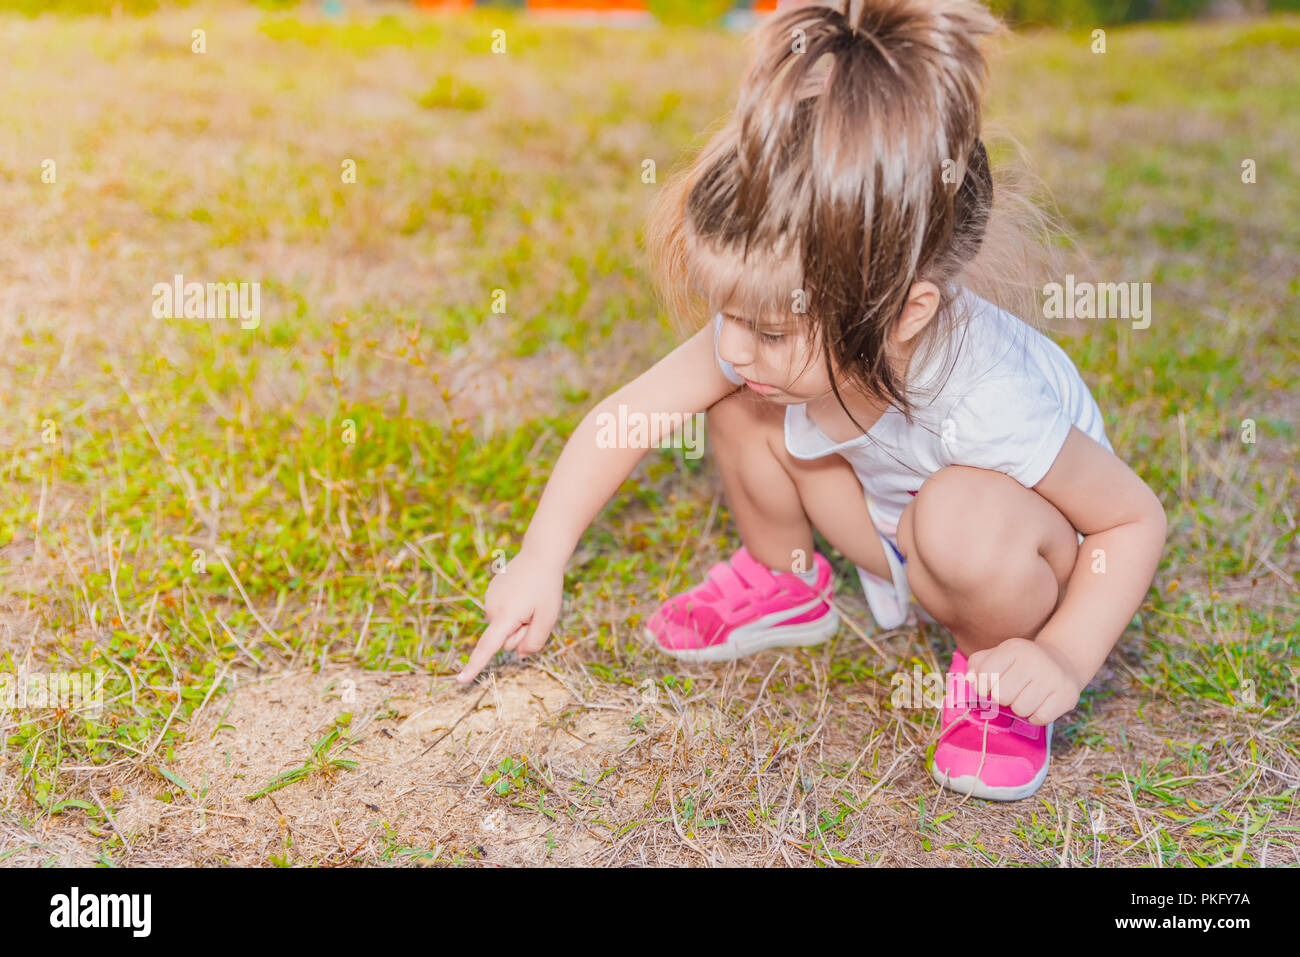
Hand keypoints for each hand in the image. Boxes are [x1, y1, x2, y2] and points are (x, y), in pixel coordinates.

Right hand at [456, 550, 564, 684]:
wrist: (540, 554)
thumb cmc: (547, 587)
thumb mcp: (548, 618)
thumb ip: (534, 642)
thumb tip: (520, 655)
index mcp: (505, 616)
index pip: (488, 647)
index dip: (475, 666)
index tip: (461, 680)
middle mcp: (491, 608)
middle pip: (506, 639)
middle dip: (521, 631)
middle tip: (536, 611)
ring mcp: (489, 599)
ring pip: (505, 626)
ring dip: (519, 619)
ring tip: (531, 599)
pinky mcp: (491, 593)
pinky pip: (504, 614)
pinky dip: (515, 609)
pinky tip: (524, 592)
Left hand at [964, 638, 1081, 724]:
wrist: (1063, 662)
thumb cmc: (1021, 663)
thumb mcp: (998, 655)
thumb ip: (978, 664)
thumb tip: (970, 680)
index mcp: (1014, 648)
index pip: (985, 675)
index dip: (982, 686)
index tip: (989, 686)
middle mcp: (1035, 660)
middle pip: (1001, 696)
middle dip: (1002, 698)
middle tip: (1011, 691)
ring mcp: (1053, 678)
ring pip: (1021, 710)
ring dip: (1020, 708)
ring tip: (1027, 696)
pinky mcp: (1067, 695)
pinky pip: (1039, 718)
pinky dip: (1036, 716)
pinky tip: (1040, 703)